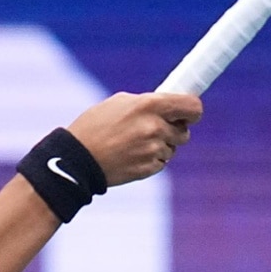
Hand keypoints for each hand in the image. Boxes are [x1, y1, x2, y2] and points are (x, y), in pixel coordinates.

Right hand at [66, 92, 201, 185]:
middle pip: (184, 132)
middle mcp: (154, 127)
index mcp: (149, 105)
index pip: (192, 107)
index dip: (192, 111)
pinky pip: (161, 163)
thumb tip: (168, 105)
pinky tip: (131, 155)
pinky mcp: (148, 168)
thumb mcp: (119, 103)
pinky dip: (151, 160)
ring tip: (134, 143)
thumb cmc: (95, 125)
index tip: (189, 114)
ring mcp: (152, 150)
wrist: (77, 158)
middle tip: (155, 129)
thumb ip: (148, 103)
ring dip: (160, 146)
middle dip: (174, 130)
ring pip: (172, 148)